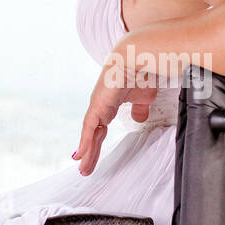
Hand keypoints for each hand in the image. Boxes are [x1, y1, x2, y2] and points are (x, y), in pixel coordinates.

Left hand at [73, 49, 158, 175]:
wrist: (139, 56)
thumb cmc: (142, 71)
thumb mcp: (144, 97)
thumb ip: (140, 109)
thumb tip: (138, 119)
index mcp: (110, 104)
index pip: (101, 128)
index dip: (96, 142)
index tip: (91, 156)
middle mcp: (101, 105)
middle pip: (93, 134)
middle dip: (90, 152)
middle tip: (86, 169)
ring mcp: (98, 104)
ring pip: (90, 134)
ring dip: (87, 152)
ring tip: (84, 168)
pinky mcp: (98, 104)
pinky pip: (90, 127)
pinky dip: (85, 142)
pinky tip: (80, 155)